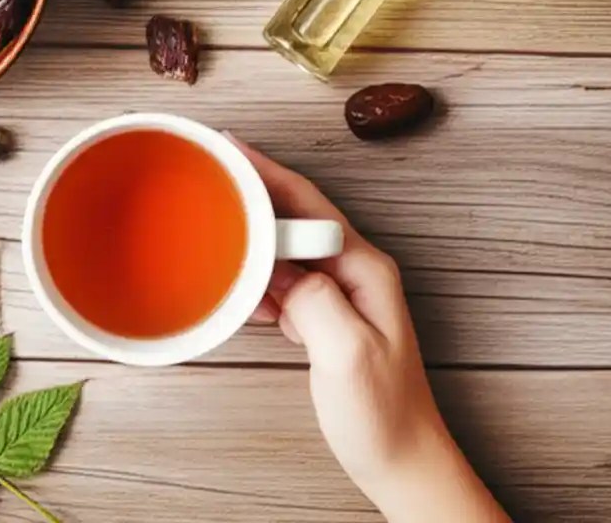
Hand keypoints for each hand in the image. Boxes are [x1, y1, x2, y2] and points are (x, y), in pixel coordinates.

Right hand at [234, 138, 508, 522]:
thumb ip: (315, 301)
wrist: (401, 460)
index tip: (229, 150)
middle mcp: (354, 272)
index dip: (266, 174)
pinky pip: (284, 281)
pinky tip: (237, 288)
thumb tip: (281, 266)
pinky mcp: (326, 317)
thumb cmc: (385, 416)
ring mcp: (341, 294)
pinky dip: (255, 277)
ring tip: (212, 223)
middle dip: (252, 193)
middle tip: (209, 174)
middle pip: (295, 215)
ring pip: (285, 246)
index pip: (308, 204)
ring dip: (249, 236)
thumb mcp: (347, 355)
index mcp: (364, 269)